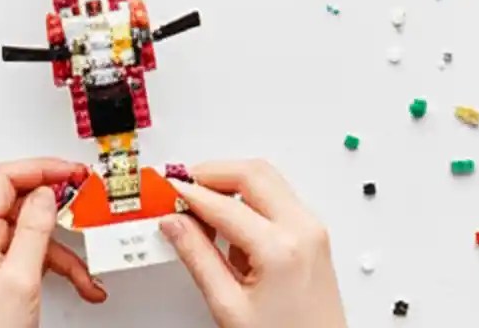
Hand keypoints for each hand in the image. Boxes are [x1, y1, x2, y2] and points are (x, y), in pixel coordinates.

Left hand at [0, 158, 107, 327]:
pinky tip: (78, 282)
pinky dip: (56, 266)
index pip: (4, 178)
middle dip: (58, 210)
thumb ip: (34, 230)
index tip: (72, 171)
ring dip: (65, 250)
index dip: (41, 168)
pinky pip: (29, 255)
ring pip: (31, 233)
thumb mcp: (20, 279)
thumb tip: (45, 193)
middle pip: (19, 202)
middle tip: (86, 202)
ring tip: (86, 272)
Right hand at [159, 160, 346, 327]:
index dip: (188, 194)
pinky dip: (249, 199)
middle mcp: (302, 229)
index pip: (222, 205)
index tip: (166, 193)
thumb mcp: (229, 306)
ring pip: (267, 179)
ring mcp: (312, 230)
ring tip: (200, 207)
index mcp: (280, 248)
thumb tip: (175, 225)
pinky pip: (278, 198)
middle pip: (252, 173)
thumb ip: (198, 258)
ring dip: (230, 183)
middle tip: (182, 186)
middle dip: (211, 173)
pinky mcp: (313, 235)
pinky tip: (228, 222)